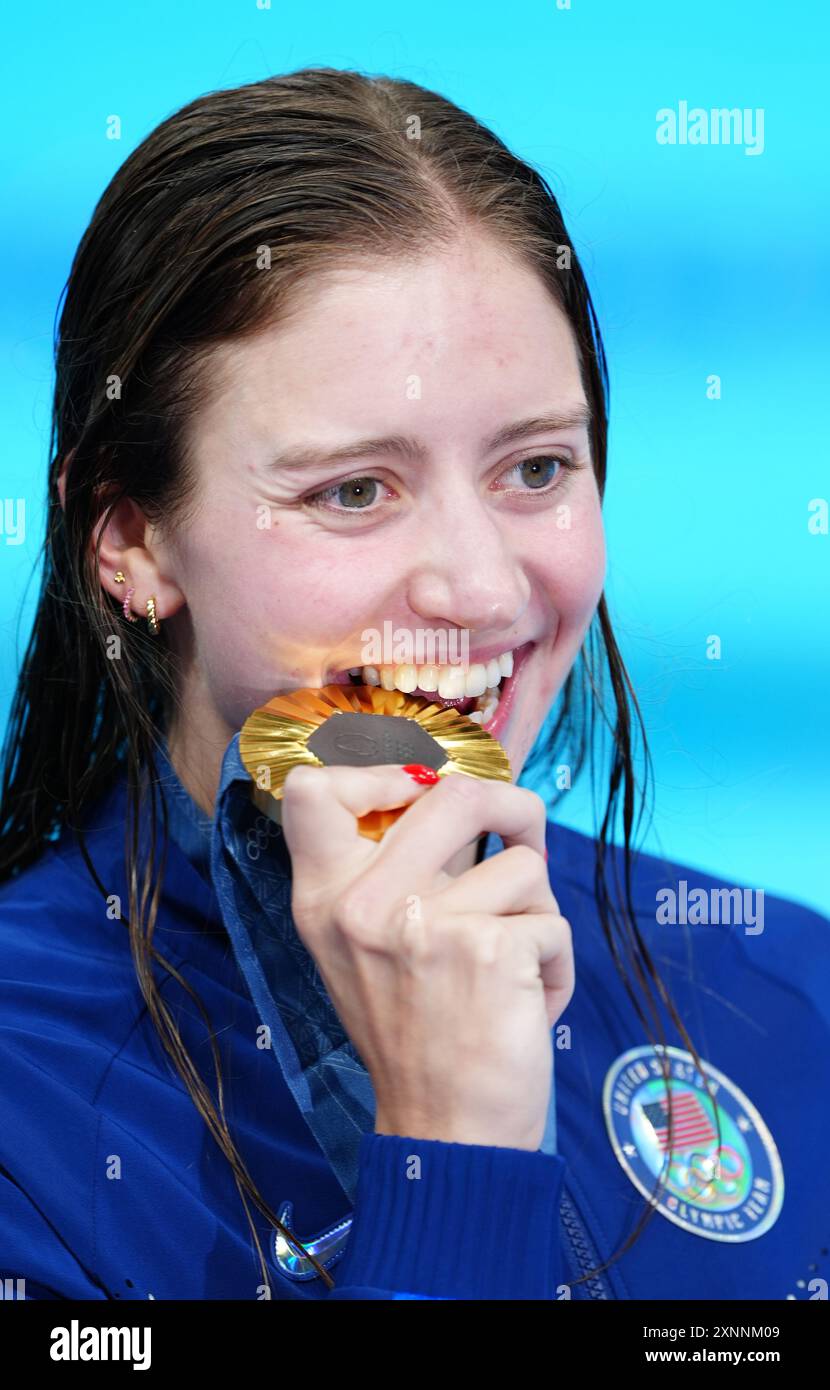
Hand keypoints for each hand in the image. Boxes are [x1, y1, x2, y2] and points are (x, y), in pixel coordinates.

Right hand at [280, 765, 573, 1150]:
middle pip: (456, 792)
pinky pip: (553, 923)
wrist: (446, 1129)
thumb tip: (465, 791)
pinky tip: (527, 1005)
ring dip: (536, 912)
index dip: (380, 771)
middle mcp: (363, 905)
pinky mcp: (489, 951)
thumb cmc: (418, 1032)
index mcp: (325, 899)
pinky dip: (556, 963)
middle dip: (514, 807)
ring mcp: (426, 925)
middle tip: (524, 831)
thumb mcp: (366, 947)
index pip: (314, 790)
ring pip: (524, 864)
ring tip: (509, 968)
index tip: (422, 794)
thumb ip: (394, 871)